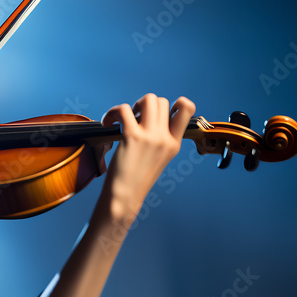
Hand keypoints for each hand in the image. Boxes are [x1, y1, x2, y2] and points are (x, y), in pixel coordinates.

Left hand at [99, 94, 195, 219]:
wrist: (125, 197)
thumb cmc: (136, 179)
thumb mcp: (159, 159)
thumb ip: (160, 140)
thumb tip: (148, 118)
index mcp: (175, 143)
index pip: (188, 108)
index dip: (174, 102)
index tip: (158, 113)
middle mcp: (165, 138)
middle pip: (161, 101)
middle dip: (145, 104)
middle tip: (134, 119)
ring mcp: (150, 137)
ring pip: (148, 99)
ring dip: (132, 105)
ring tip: (123, 120)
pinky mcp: (132, 137)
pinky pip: (124, 109)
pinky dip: (113, 112)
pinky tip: (108, 123)